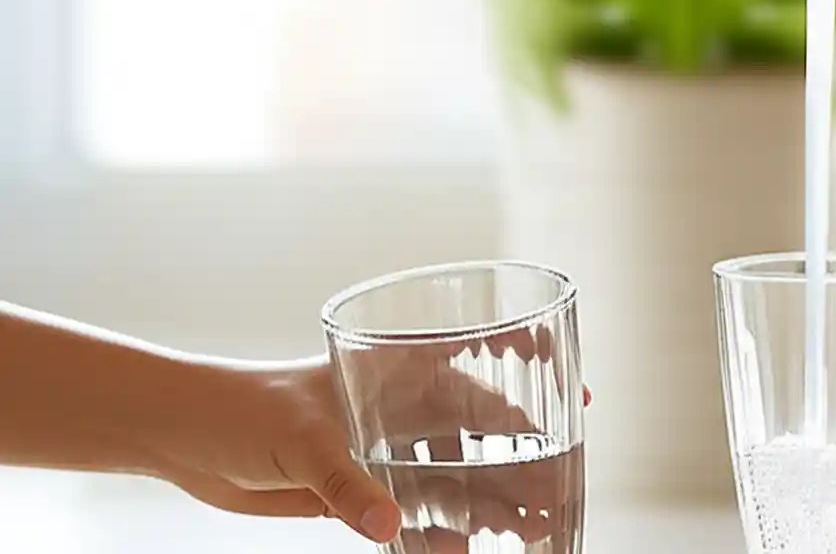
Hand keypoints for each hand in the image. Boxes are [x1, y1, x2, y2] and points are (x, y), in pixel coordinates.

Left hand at [147, 336, 587, 544]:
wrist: (190, 438)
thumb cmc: (245, 408)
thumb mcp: (299, 439)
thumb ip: (345, 483)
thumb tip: (390, 525)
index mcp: (396, 372)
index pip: (477, 366)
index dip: (532, 372)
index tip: (579, 394)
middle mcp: (400, 408)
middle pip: (482, 433)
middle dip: (524, 461)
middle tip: (558, 497)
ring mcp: (384, 448)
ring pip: (458, 475)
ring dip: (492, 501)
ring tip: (528, 531)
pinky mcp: (363, 485)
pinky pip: (419, 511)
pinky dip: (442, 533)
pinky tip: (464, 552)